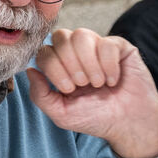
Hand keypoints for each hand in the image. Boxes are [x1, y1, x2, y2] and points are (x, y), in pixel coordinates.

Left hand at [28, 29, 157, 157]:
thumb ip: (40, 95)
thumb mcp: (62, 113)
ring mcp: (98, 47)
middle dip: (70, 63)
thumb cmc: (96, 118)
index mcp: (60, 65)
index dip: (54, 67)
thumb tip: (29, 70)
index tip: (69, 89)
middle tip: (83, 84)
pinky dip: (108, 64)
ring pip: (82, 34)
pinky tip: (113, 80)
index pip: (44, 50)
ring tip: (98, 83)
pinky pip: (107, 43)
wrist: (128, 123)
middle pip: (60, 36)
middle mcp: (77, 52)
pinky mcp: (119, 47)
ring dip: (88, 63)